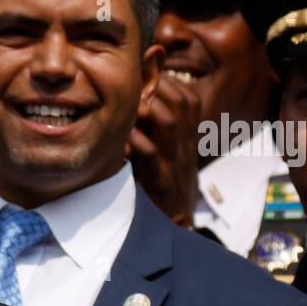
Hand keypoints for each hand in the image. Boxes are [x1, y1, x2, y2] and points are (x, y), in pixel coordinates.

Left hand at [127, 74, 201, 226]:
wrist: (172, 227)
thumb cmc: (158, 186)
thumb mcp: (160, 153)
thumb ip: (151, 129)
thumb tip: (135, 102)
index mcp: (187, 138)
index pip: (188, 97)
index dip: (168, 81)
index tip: (145, 78)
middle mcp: (185, 147)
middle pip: (183, 102)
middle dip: (158, 86)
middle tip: (132, 85)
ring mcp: (175, 164)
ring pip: (171, 122)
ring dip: (147, 108)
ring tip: (127, 105)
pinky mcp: (160, 182)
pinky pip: (151, 153)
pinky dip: (134, 140)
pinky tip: (118, 137)